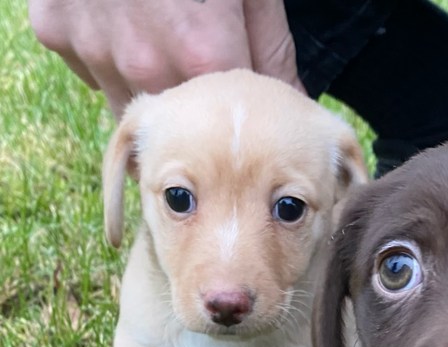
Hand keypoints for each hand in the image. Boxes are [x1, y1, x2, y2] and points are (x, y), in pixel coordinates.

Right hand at [28, 0, 302, 116]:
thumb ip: (272, 48)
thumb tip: (296, 101)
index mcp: (201, 50)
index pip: (232, 124)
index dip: (243, 118)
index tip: (248, 113)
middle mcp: (145, 64)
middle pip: (183, 126)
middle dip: (199, 117)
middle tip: (206, 88)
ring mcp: (93, 48)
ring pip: (130, 107)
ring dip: (152, 93)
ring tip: (163, 52)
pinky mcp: (55, 31)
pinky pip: (91, 70)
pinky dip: (109, 59)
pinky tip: (121, 23)